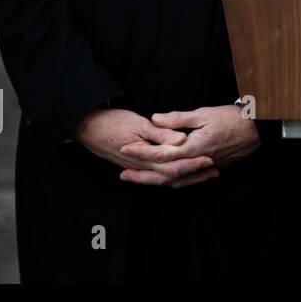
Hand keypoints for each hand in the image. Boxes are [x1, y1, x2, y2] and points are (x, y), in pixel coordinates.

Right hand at [74, 108, 217, 187]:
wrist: (87, 128)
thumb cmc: (112, 123)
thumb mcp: (139, 124)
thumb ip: (161, 134)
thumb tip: (181, 140)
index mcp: (145, 157)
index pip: (174, 166)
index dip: (193, 164)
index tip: (210, 160)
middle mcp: (143, 166)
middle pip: (172, 176)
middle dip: (194, 175)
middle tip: (213, 170)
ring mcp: (138, 167)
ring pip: (164, 179)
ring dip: (185, 177)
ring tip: (204, 174)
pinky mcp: (135, 165)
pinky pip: (156, 175)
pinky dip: (171, 176)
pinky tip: (180, 174)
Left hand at [118, 104, 260, 185]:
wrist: (258, 130)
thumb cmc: (232, 119)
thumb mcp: (204, 113)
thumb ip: (178, 118)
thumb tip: (155, 119)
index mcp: (193, 148)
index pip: (161, 153)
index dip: (140, 152)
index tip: (124, 149)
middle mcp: (197, 163)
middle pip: (164, 174)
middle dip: (142, 175)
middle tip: (123, 175)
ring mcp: (205, 168)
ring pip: (176, 181)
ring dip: (155, 181)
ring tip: (138, 179)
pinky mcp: (212, 168)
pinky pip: (188, 180)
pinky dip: (174, 181)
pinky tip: (167, 181)